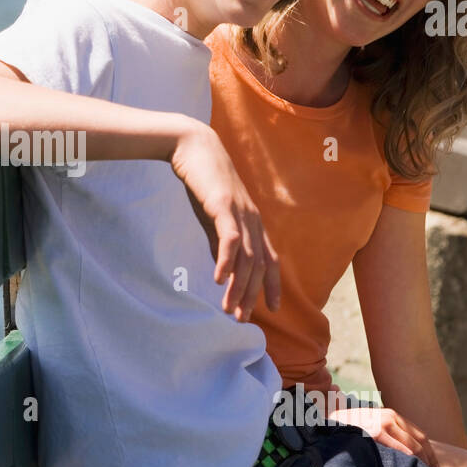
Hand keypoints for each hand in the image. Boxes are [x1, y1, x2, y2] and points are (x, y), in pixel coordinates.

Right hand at [169, 121, 280, 320]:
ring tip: (228, 310)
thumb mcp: (214, 215)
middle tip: (241, 320)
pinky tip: (218, 278)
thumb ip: (220, 239)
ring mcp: (240, 212)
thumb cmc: (203, 180)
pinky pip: (229, 238)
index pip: (269, 259)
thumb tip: (223, 267)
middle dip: (250, 295)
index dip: (273, 284)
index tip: (272, 309)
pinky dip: (226, 260)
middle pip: (257, 265)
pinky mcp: (223, 205)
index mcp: (253, 222)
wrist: (194, 146)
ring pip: (245, 257)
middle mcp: (252, 219)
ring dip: (237, 286)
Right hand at [328, 406, 439, 466]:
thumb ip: (387, 437)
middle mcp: (390, 417)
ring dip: (423, 465)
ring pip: (414, 447)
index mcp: (392, 416)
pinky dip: (410, 461)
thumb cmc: (347, 431)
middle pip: (421, 443)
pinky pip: (400, 449)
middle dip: (431, 463)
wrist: (325, 423)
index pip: (421, 437)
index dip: (431, 456)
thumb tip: (408, 458)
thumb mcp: (370, 428)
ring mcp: (383, 423)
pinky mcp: (375, 431)